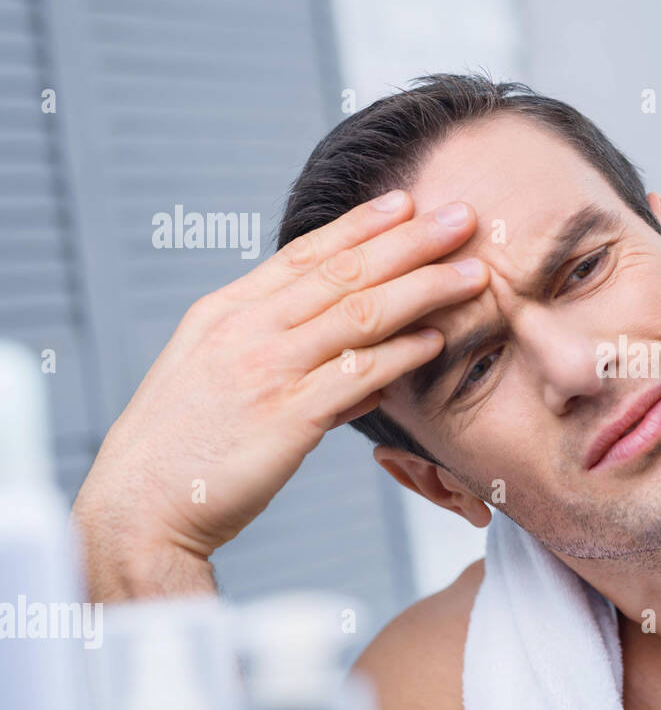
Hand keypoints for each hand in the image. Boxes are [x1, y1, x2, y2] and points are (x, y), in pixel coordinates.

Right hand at [73, 191, 488, 597]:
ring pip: (359, 314)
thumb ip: (290, 364)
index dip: (361, 225)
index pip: (305, 254)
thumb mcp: (223, 382)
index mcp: (227, 313)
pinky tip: (437, 340)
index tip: (406, 201)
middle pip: (343, 272)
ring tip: (472, 274)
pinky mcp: (285, 419)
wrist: (139, 508)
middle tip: (463, 217)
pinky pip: (357, 375)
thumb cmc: (185, 449)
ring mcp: (265, 372)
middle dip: (410, 241)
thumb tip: (366, 373)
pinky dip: (401, 355)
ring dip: (422, 289)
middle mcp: (247, 331)